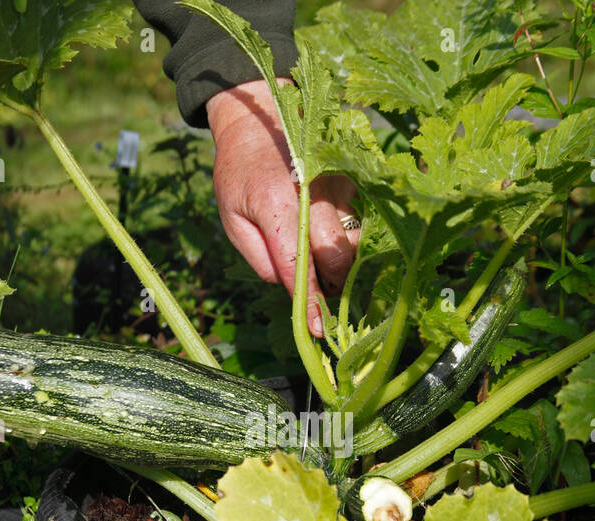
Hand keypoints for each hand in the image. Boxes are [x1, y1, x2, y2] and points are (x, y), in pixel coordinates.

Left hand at [206, 78, 358, 336]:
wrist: (260, 117)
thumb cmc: (240, 173)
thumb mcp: (231, 218)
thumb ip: (259, 257)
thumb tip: (289, 287)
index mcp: (276, 202)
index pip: (299, 263)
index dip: (309, 301)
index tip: (316, 330)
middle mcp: (315, 191)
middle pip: (338, 255)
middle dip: (332, 284)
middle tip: (320, 297)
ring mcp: (340, 183)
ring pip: (357, 241)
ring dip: (344, 265)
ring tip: (325, 269)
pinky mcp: (355, 179)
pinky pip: (363, 222)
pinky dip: (353, 242)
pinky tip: (336, 245)